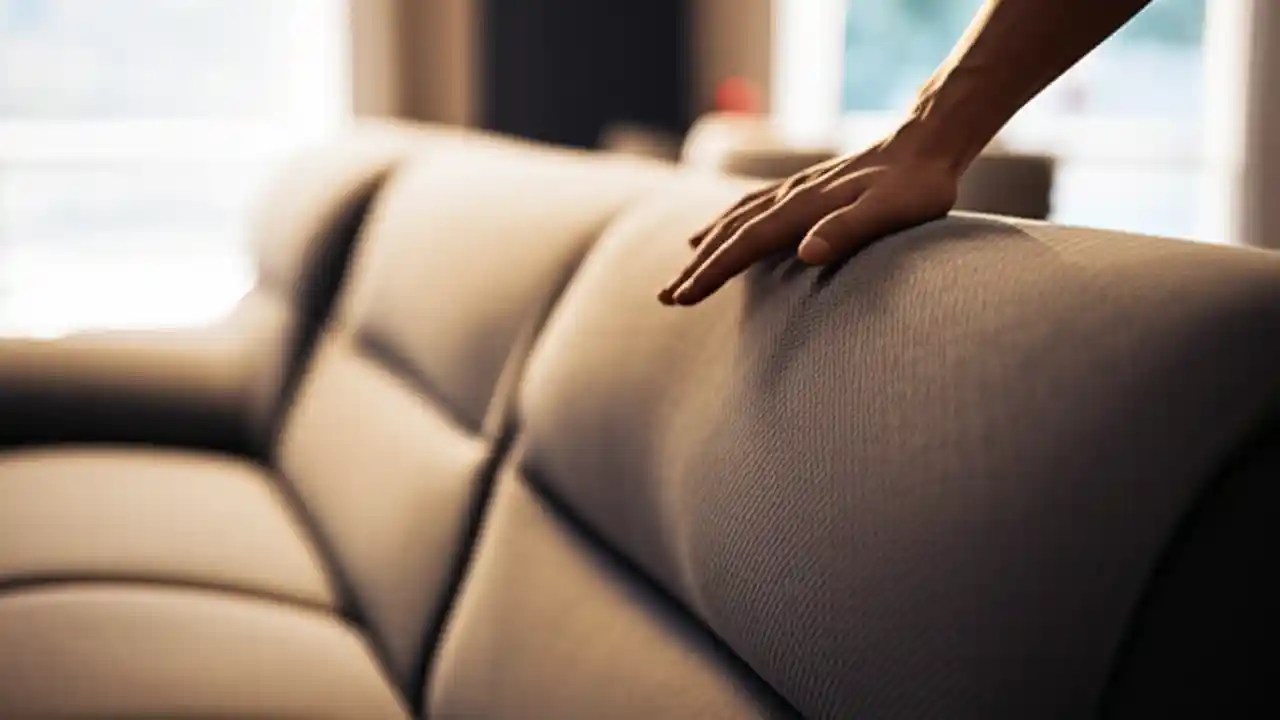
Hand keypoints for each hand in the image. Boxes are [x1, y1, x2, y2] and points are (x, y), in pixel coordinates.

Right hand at [658, 127, 962, 305]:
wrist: (928, 141)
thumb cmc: (917, 184)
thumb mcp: (892, 210)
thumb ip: (850, 230)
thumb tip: (806, 253)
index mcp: (804, 207)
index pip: (747, 243)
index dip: (712, 271)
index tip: (683, 296)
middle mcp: (791, 196)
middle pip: (732, 233)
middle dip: (697, 266)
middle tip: (665, 297)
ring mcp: (795, 190)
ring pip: (737, 218)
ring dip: (706, 244)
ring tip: (680, 264)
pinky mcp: (804, 188)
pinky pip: (752, 206)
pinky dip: (727, 221)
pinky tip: (719, 228)